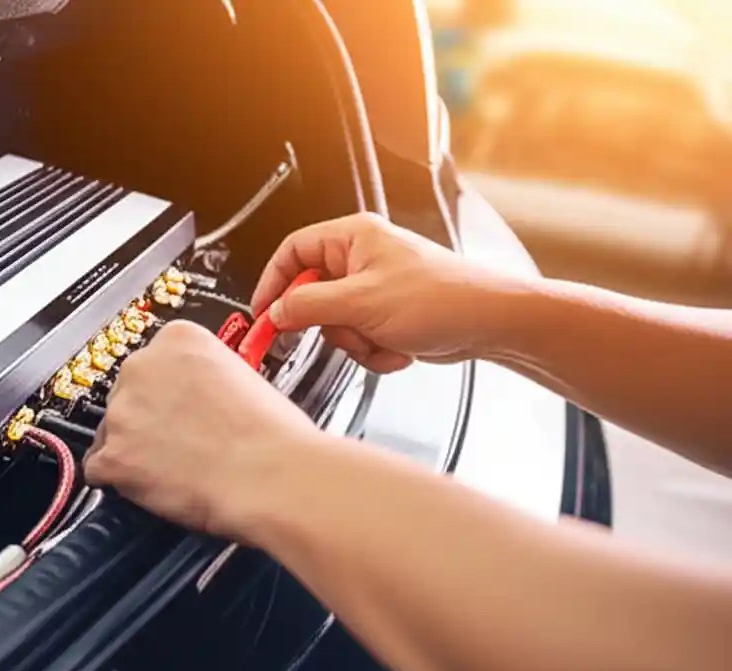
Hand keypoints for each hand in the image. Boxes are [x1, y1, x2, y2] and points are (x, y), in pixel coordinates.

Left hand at [84, 321, 322, 541]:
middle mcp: (141, 366)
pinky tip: (153, 487)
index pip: (151, 364)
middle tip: (178, 444)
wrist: (272, 475)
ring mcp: (122, 412)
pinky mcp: (113, 456)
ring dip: (132, 451)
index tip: (177, 410)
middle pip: (125, 396)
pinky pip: (99, 470)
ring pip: (110, 433)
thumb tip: (191, 396)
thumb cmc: (272, 433)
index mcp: (176, 339)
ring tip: (173, 469)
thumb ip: (201, 376)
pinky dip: (120, 482)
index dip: (165, 395)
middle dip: (145, 421)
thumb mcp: (241, 373)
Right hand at [252, 212, 522, 371]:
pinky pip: (358, 338)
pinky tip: (398, 346)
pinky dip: (374, 349)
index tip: (264, 313)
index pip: (293, 252)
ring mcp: (374, 288)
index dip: (273, 282)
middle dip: (328, 323)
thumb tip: (276, 312)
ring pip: (334, 323)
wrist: (489, 323)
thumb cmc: (442, 298)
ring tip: (382, 338)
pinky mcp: (387, 315)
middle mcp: (361, 258)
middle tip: (339, 332)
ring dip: (355, 341)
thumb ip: (308, 307)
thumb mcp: (360, 302)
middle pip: (311, 294)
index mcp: (352, 238)